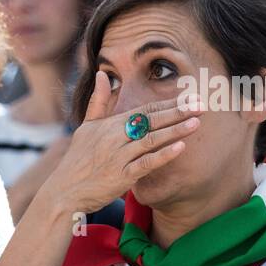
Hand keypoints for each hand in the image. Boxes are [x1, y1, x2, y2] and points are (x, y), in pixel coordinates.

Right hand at [45, 72, 202, 215]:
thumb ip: (98, 101)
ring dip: (175, 130)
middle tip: (202, 105)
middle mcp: (115, 137)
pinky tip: (180, 148)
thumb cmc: (77, 159)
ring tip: (197, 123)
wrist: (63, 191)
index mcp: (110, 124)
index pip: (145, 109)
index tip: (190, 97)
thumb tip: (102, 73)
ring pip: (151, 140)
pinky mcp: (120, 177)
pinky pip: (145, 164)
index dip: (169, 103)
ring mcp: (118, 157)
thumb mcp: (86, 127)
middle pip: (151, 120)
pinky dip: (163, 155)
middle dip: (178, 112)